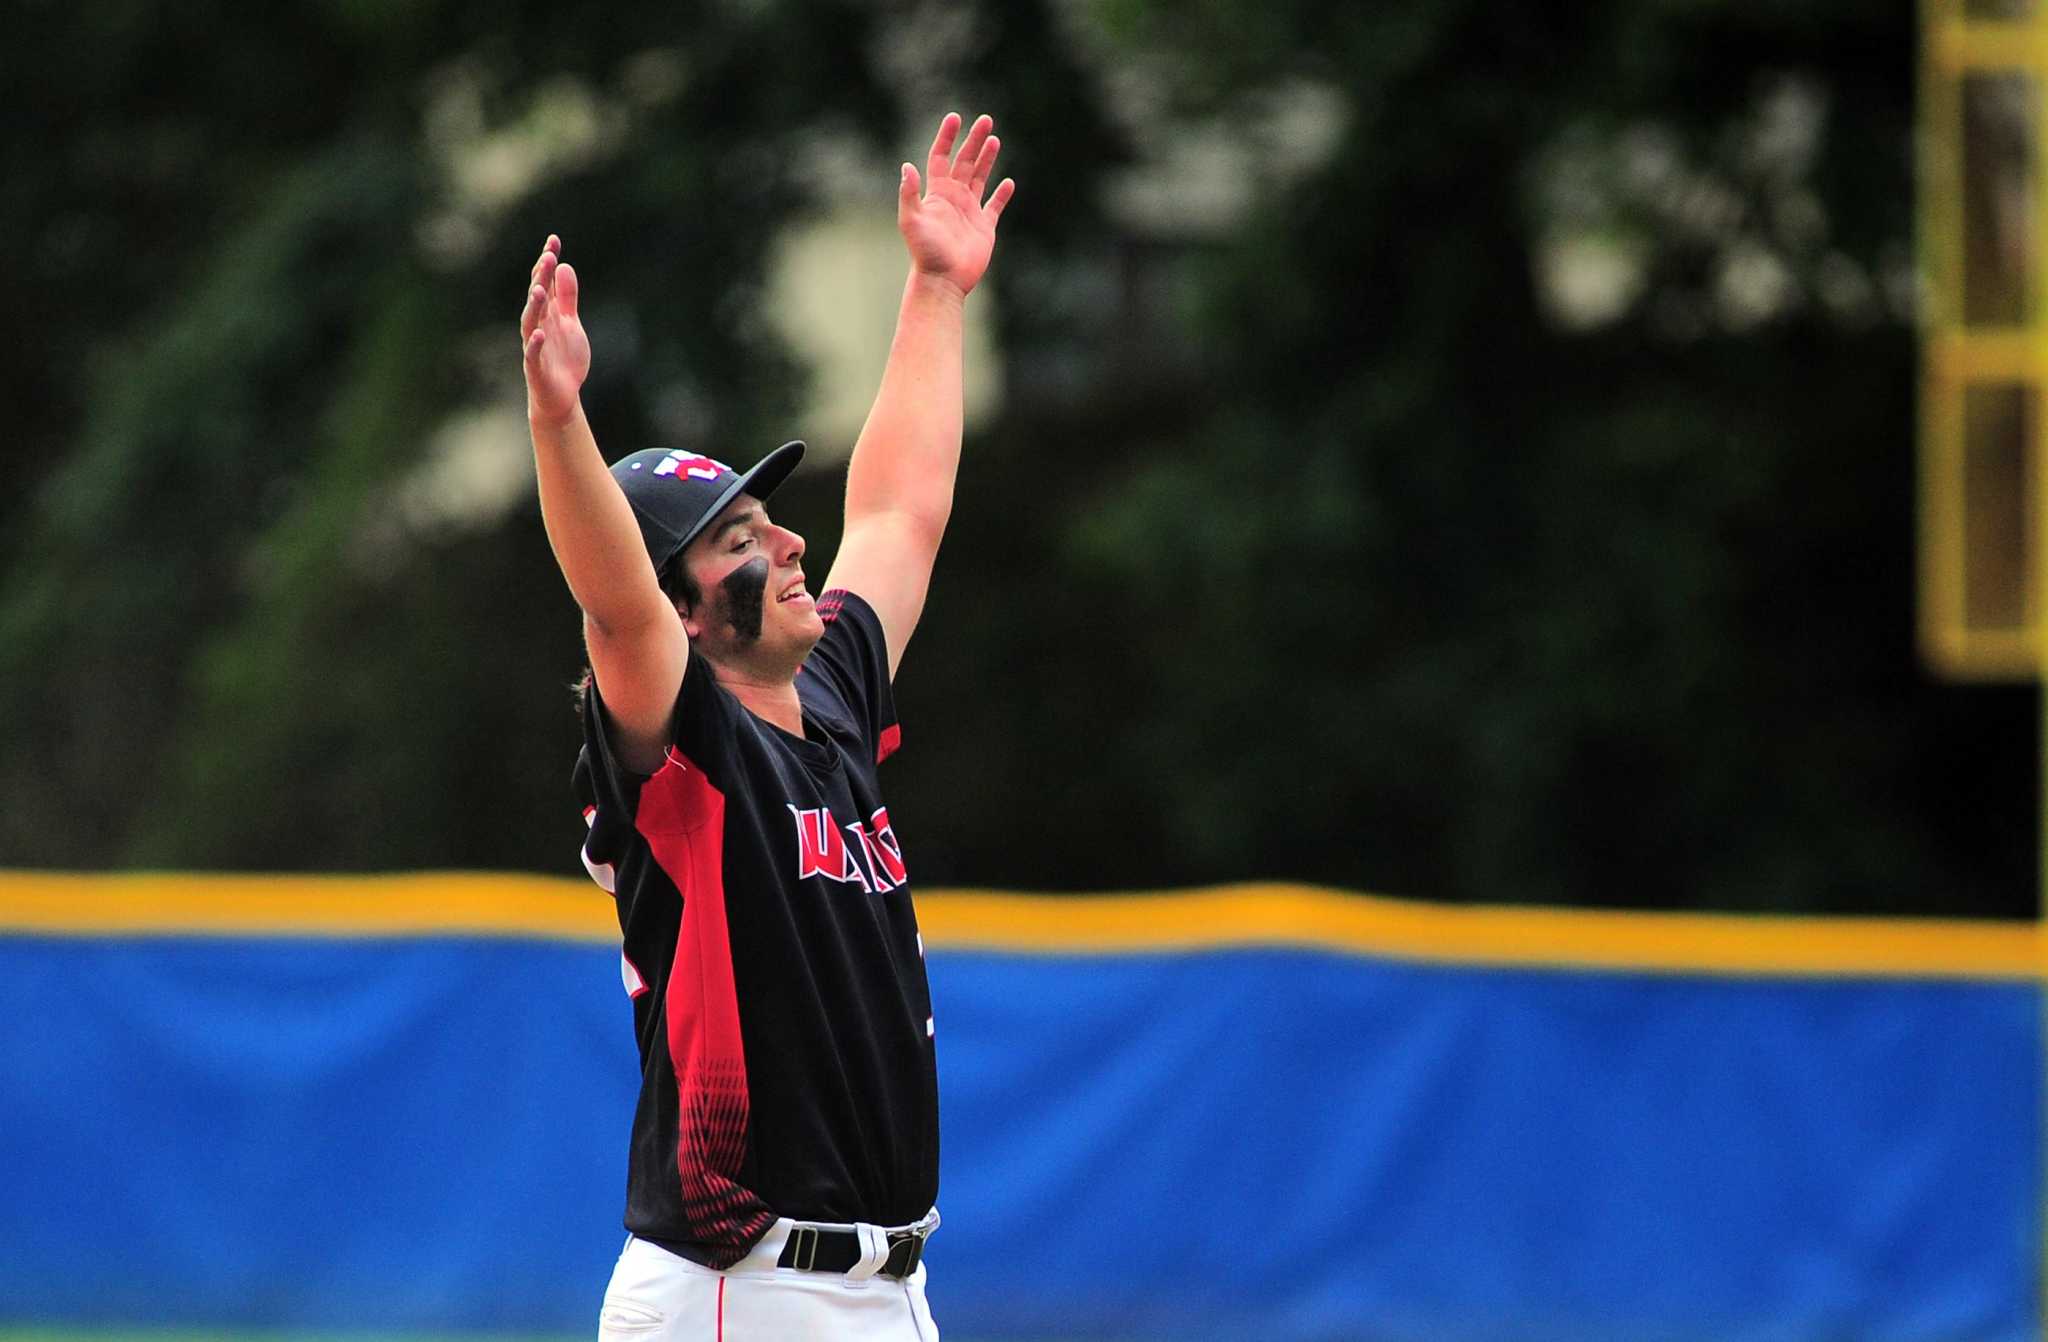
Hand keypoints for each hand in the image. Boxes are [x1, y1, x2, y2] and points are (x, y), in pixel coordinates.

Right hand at [520, 235, 590, 426]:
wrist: (561, 396)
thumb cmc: (564, 359)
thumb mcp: (570, 323)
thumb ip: (567, 297)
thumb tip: (564, 266)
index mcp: (547, 314)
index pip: (544, 282)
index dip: (548, 262)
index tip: (554, 240)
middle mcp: (538, 325)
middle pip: (537, 298)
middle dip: (541, 278)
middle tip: (548, 257)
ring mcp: (535, 346)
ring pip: (530, 322)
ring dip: (534, 306)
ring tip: (540, 290)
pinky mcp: (536, 368)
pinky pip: (533, 354)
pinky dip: (535, 344)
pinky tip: (540, 333)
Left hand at [898, 113, 1015, 297]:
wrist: (943, 280)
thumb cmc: (925, 252)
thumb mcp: (912, 221)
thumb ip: (909, 194)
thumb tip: (907, 166)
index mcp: (937, 193)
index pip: (941, 157)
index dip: (947, 137)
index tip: (955, 118)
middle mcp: (953, 198)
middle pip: (964, 162)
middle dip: (974, 141)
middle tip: (986, 120)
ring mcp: (969, 212)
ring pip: (980, 178)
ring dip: (987, 159)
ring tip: (994, 139)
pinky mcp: (984, 228)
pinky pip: (995, 207)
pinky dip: (1002, 195)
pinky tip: (1009, 183)